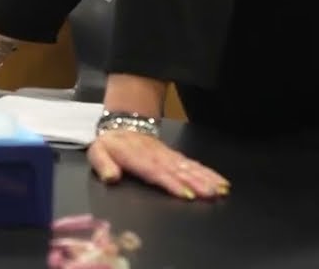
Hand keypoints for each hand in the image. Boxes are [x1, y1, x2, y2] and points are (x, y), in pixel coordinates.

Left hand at [87, 129, 228, 199]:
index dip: (170, 182)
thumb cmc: (110, 144)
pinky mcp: (175, 156)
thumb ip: (103, 165)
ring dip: (205, 178)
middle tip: (211, 194)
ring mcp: (167, 156)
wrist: (123, 124)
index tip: (185, 194)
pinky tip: (220, 182)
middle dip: (195, 182)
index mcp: (136, 157)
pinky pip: (192, 164)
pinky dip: (207, 172)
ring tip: (220, 190)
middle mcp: (156, 156)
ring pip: (188, 167)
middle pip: (177, 170)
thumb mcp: (97, 152)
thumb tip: (111, 178)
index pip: (155, 171)